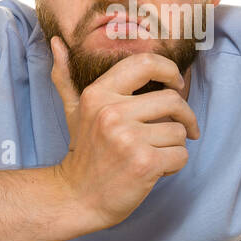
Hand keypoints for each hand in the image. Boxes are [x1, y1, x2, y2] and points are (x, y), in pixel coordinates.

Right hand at [48, 36, 199, 230]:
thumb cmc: (84, 152)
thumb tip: (56, 42)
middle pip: (173, 100)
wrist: (77, 197)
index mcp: (99, 94)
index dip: (170, 71)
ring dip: (175, 145)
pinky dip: (175, 164)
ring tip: (155, 152)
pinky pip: (181, 154)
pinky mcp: (145, 163)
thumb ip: (66, 77)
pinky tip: (157, 169)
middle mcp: (112, 113)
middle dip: (184, 116)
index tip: (176, 86)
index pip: (146, 63)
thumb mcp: (74, 111)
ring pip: (180, 130)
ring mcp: (128, 139)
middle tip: (182, 128)